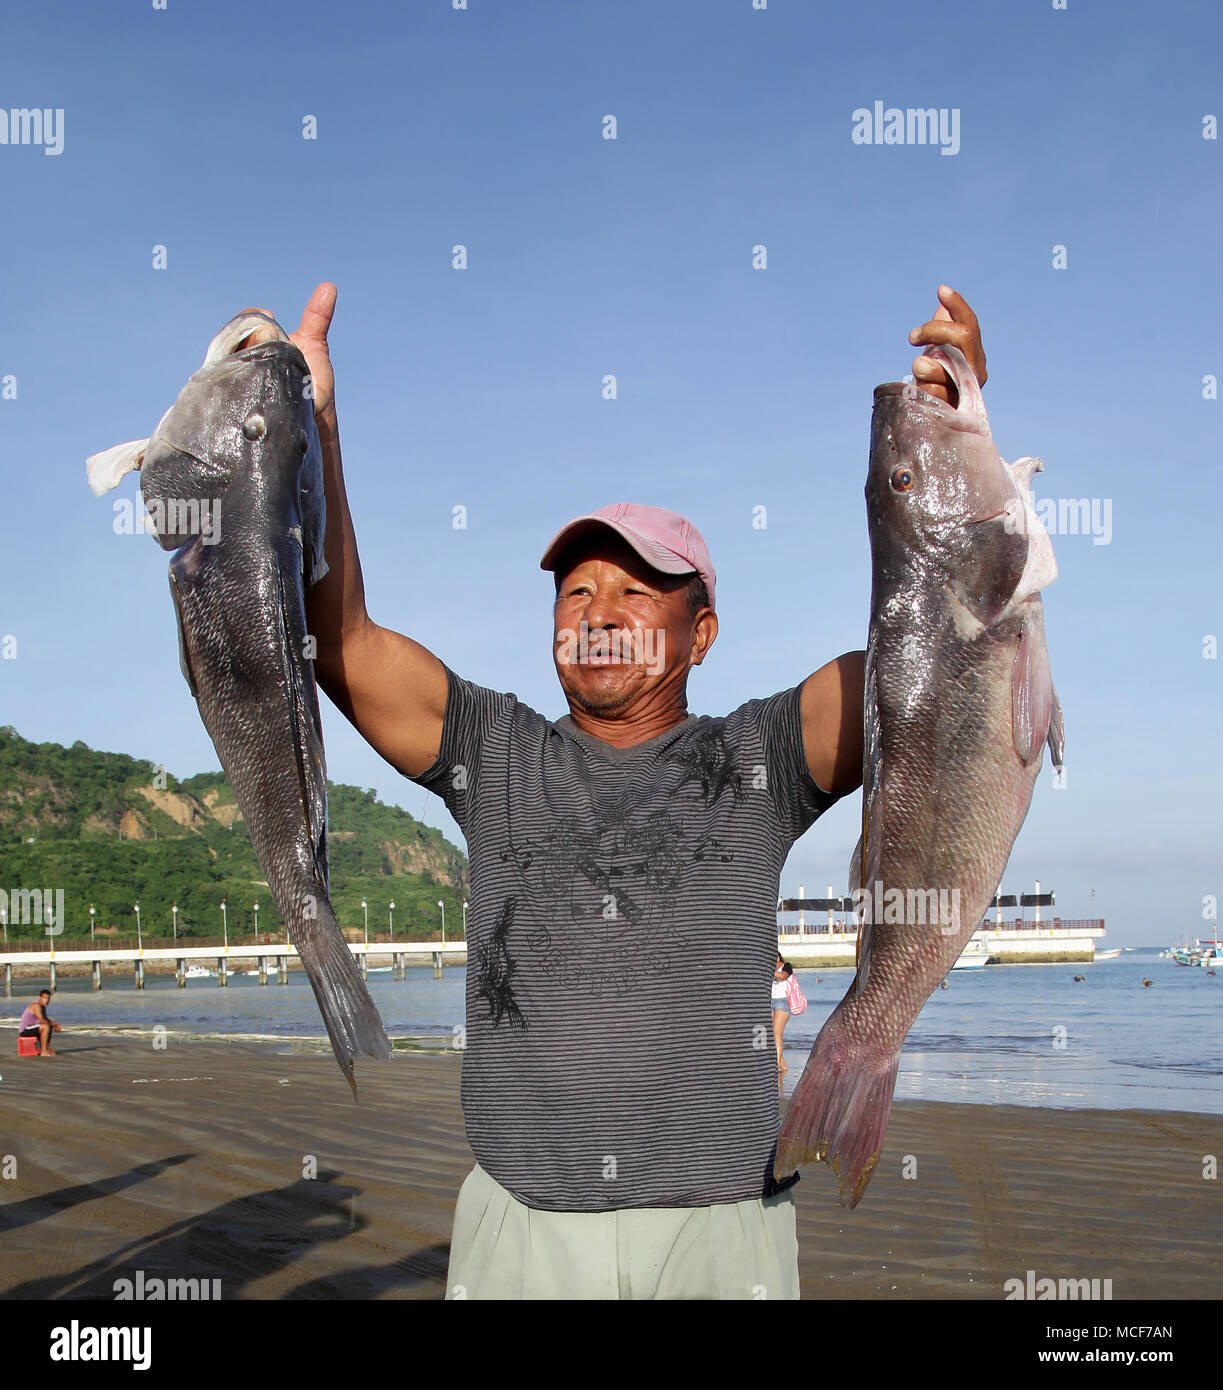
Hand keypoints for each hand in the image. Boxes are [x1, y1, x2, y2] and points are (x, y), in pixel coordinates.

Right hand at [235, 281, 337, 423]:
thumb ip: (316, 319)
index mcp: (259, 343)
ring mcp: (236, 376)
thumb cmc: (310, 385)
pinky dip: (230, 374)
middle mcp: (244, 358)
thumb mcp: (313, 348)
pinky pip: (221, 379)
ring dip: (244, 353)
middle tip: (266, 337)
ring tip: (261, 358)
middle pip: (236, 336)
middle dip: (251, 334)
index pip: (247, 320)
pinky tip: (245, 375)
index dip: (254, 316)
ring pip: (229, 355)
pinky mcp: (231, 397)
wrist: (309, 421)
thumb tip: (328, 287)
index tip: (269, 315)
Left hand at [908, 284, 986, 405]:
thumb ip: (943, 329)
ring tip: (916, 368)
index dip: (957, 305)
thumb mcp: (939, 352)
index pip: (969, 323)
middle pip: (962, 335)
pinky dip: (923, 387)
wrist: (936, 416)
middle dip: (934, 329)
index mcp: (974, 351)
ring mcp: (968, 388)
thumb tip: (942, 304)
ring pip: (946, 366)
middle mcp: (976, 368)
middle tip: (913, 337)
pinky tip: (919, 387)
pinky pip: (935, 392)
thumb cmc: (937, 380)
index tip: (941, 290)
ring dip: (924, 365)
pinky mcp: (955, 407)